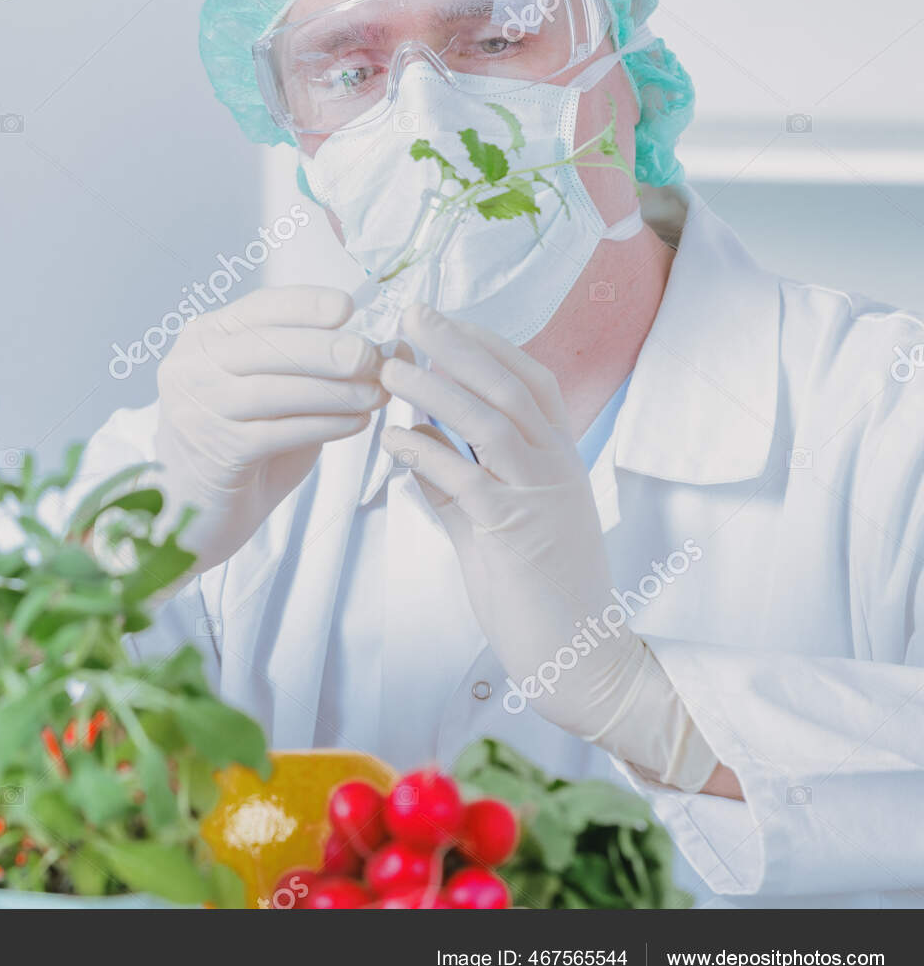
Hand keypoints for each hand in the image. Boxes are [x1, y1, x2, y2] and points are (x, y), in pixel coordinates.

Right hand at [156, 286, 387, 571]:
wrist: (194, 510)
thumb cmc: (242, 442)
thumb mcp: (278, 391)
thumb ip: (318, 366)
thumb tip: (394, 346)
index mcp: (203, 337)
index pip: (256, 308)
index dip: (304, 304)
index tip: (348, 306)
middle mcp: (190, 367)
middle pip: (264, 346)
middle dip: (325, 349)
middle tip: (371, 357)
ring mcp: (196, 410)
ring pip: (272, 390)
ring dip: (332, 390)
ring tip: (375, 394)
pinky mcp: (214, 452)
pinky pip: (277, 432)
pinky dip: (323, 424)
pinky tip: (355, 422)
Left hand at [377, 304, 716, 790]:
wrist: (576, 652)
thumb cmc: (535, 587)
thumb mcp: (491, 522)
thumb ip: (456, 480)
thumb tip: (414, 440)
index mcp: (558, 458)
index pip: (530, 379)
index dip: (486, 344)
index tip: (443, 318)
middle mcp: (557, 467)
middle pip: (509, 385)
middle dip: (458, 345)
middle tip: (411, 313)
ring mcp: (540, 497)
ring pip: (490, 423)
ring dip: (436, 390)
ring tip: (389, 367)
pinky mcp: (516, 532)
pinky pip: (467, 480)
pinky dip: (428, 454)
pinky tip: (392, 440)